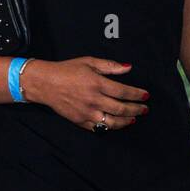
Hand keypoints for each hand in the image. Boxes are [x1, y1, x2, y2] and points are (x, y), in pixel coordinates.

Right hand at [21, 57, 148, 132]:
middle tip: (144, 108)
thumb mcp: (88, 62)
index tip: (145, 95)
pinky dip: (109, 127)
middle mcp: (93, 100)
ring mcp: (86, 112)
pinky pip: (98, 128)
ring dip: (126, 121)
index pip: (123, 92)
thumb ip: (109, 66)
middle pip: (121, 109)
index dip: (137, 95)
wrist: (44, 83)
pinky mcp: (79, 120)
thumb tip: (128, 68)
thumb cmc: (66, 70)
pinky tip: (115, 124)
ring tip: (134, 119)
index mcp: (97, 84)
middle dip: (136, 109)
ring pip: (112, 122)